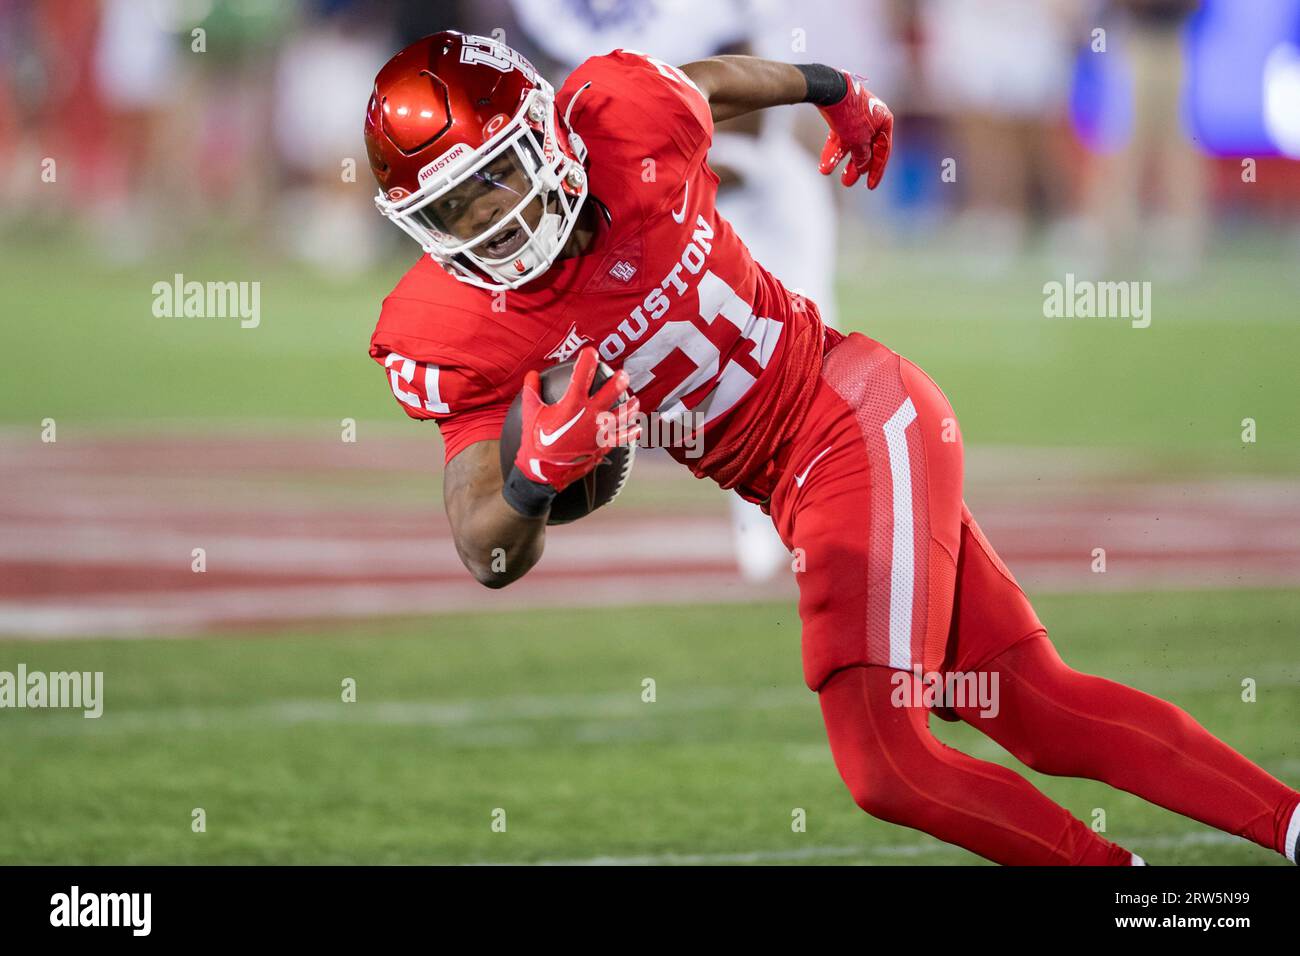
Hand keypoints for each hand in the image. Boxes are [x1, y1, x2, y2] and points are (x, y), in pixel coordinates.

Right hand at [515, 347, 640, 491]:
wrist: (543, 470)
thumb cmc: (536, 440)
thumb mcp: (530, 413)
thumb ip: (531, 391)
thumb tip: (531, 374)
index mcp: (571, 404)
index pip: (581, 376)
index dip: (587, 361)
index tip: (592, 352)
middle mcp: (589, 415)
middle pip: (610, 393)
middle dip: (619, 382)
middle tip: (623, 375)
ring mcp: (598, 431)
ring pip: (622, 415)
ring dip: (630, 406)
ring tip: (635, 400)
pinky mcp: (602, 446)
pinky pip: (621, 438)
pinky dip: (630, 433)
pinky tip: (636, 429)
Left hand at [816, 73, 892, 189]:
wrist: (830, 90)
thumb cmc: (851, 114)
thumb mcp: (859, 140)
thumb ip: (863, 156)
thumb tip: (863, 167)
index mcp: (884, 121)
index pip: (883, 151)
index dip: (877, 170)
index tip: (870, 186)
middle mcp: (873, 118)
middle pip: (866, 148)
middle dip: (855, 167)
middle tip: (847, 183)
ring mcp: (857, 116)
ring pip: (850, 143)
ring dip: (840, 160)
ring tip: (829, 172)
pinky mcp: (841, 115)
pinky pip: (838, 136)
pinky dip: (832, 150)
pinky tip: (824, 164)